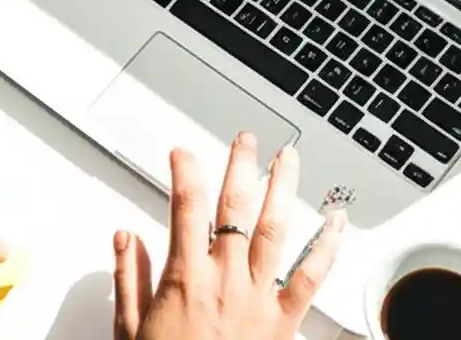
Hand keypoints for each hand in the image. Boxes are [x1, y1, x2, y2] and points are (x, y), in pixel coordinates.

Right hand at [112, 134, 345, 339]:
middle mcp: (225, 280)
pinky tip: (336, 221)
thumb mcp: (130, 330)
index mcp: (185, 278)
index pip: (185, 206)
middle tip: (246, 140)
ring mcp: (258, 298)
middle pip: (235, 207)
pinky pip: (311, 277)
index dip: (185, 170)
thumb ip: (128, 278)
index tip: (183, 152)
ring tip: (288, 159)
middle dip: (240, 166)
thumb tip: (124, 237)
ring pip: (275, 229)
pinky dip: (327, 246)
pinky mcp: (283, 322)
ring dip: (283, 188)